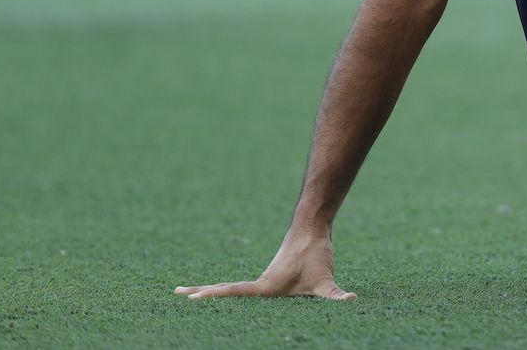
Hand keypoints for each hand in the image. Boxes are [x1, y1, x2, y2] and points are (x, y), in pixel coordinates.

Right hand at [174, 230, 355, 299]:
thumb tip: (352, 301)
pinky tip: (220, 293)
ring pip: (231, 287)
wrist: (313, 226)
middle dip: (201, 293)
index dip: (212, 296)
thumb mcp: (326, 280)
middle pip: (225, 289)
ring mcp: (262, 279)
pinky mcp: (269, 276)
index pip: (234, 293)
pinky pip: (242, 285)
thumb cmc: (316, 252)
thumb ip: (336, 295)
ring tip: (186, 295)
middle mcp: (259, 283)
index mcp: (266, 286)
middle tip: (175, 294)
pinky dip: (226, 289)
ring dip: (210, 291)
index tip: (190, 297)